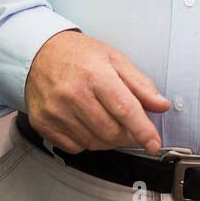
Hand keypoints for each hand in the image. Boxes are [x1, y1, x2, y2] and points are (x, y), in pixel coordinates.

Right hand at [23, 30, 170, 154]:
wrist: (38, 53)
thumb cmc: (78, 54)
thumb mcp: (114, 59)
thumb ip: (140, 84)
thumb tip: (161, 105)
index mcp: (94, 74)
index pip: (125, 109)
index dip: (143, 130)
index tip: (154, 143)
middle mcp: (73, 94)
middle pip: (111, 131)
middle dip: (128, 136)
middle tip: (131, 129)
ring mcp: (55, 111)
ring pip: (94, 142)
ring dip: (108, 140)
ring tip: (108, 121)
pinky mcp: (43, 123)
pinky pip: (74, 147)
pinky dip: (87, 142)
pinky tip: (87, 125)